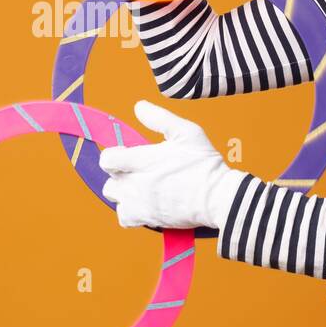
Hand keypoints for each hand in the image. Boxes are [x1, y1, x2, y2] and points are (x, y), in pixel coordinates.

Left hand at [99, 99, 244, 231]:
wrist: (218, 198)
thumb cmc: (204, 164)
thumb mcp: (187, 131)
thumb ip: (159, 118)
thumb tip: (139, 107)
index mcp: (143, 160)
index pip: (107, 160)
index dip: (114, 155)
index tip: (127, 154)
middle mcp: (136, 184)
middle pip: (109, 181)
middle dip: (119, 174)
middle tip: (137, 171)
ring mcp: (140, 203)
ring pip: (114, 199)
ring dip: (122, 192)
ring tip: (139, 187)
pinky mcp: (147, 219)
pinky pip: (124, 218)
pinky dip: (129, 212)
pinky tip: (143, 203)